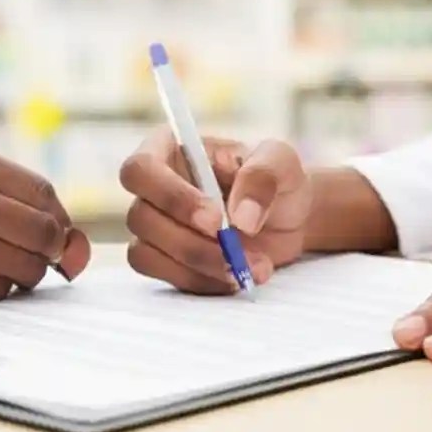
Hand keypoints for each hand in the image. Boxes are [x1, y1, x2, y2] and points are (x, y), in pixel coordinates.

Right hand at [119, 128, 312, 294]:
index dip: (172, 197)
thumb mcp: (280, 162)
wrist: (290, 218)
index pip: (141, 168)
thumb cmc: (278, 179)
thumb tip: (240, 218)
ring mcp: (155, 226)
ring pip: (147, 254)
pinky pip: (166, 278)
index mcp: (170, 149)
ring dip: (199, 267)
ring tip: (247, 268)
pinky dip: (202, 282)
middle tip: (237, 253)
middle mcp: (154, 187)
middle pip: (141, 217)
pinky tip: (236, 278)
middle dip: (191, 243)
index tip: (215, 219)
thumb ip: (262, 177)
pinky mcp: (165, 260)